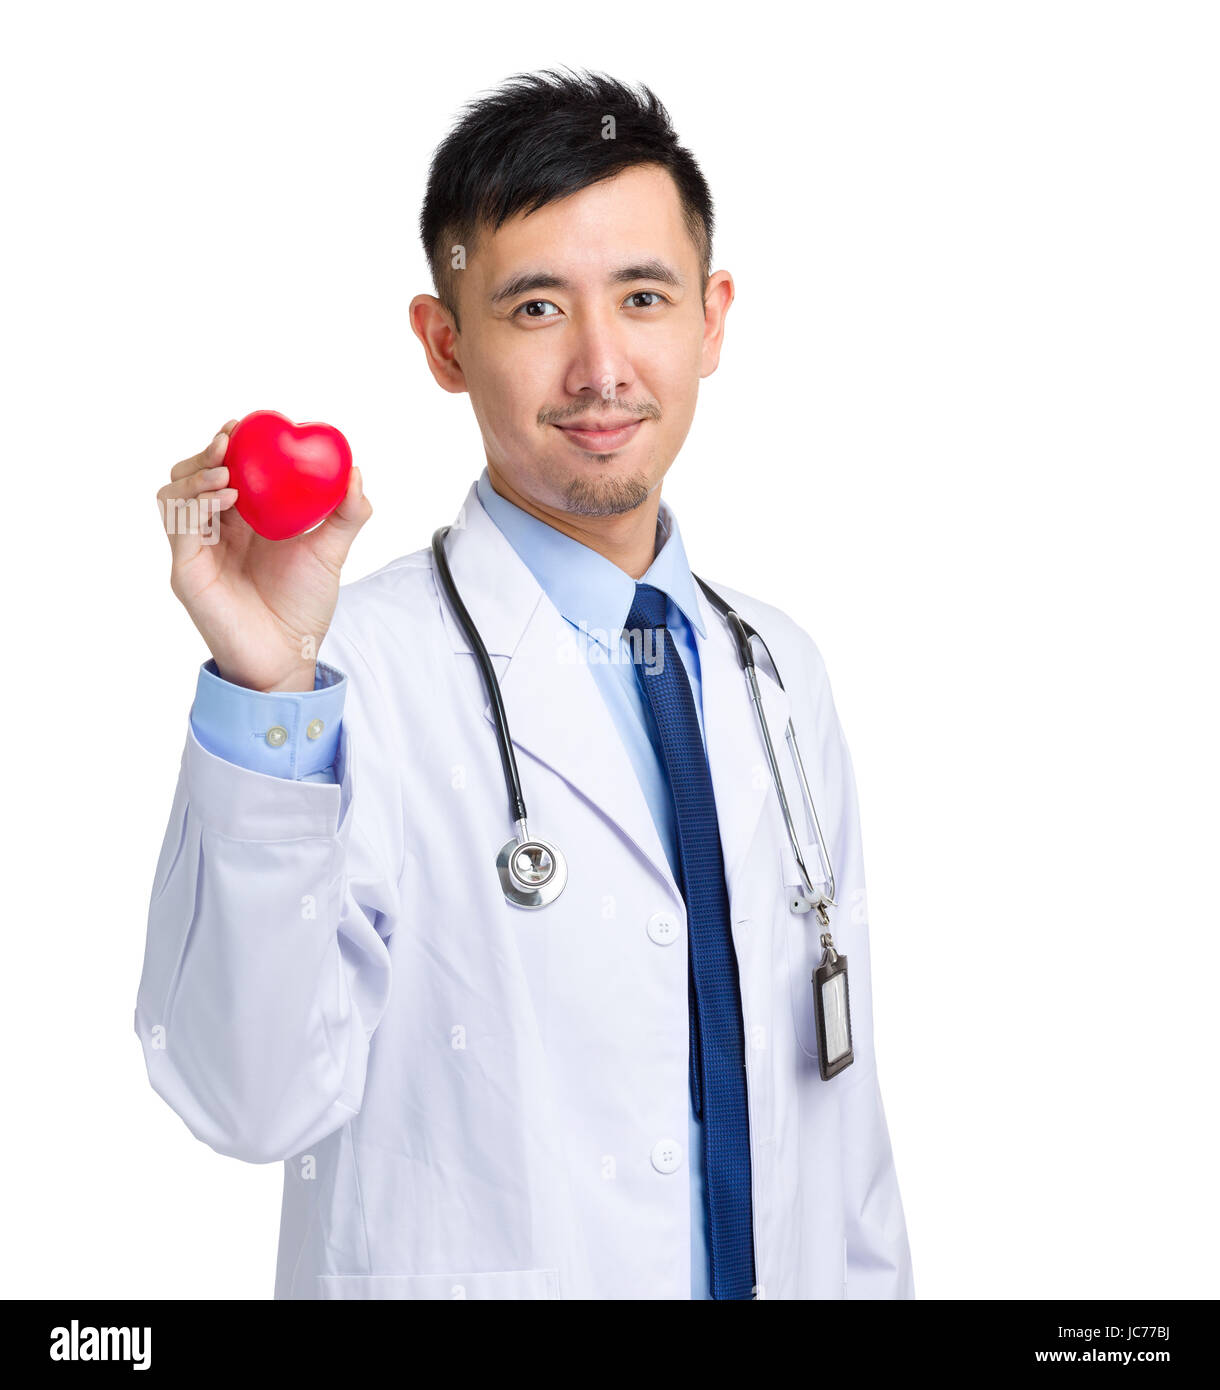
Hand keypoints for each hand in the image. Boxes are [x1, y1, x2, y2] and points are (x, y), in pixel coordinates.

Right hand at [157, 420, 371, 690]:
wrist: (290, 655)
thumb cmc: (304, 607)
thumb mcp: (331, 553)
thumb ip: (346, 514)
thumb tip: (356, 472)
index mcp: (240, 522)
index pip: (220, 471)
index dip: (224, 444)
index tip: (242, 424)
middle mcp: (212, 532)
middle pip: (187, 476)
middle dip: (203, 453)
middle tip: (228, 441)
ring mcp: (195, 551)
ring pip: (172, 496)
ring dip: (195, 476)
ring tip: (226, 475)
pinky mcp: (186, 572)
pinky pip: (178, 529)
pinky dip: (195, 506)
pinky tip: (224, 500)